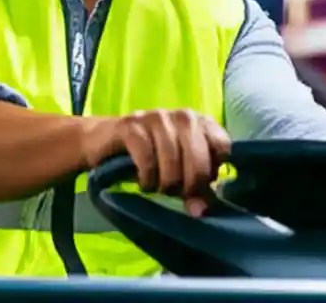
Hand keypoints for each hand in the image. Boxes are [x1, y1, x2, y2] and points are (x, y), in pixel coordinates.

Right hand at [80, 109, 230, 217]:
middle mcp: (183, 115)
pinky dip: (147, 177)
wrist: (103, 141)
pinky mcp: (131, 125)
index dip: (211, 172)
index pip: (223, 146)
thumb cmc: (151, 158)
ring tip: (157, 187)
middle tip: (175, 193)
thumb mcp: (180, 172)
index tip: (198, 186)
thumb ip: (197, 189)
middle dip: (188, 184)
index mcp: (202, 123)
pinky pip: (146, 159)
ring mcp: (156, 117)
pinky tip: (143, 181)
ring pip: (172, 159)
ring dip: (165, 183)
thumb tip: (201, 211)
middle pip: (198, 157)